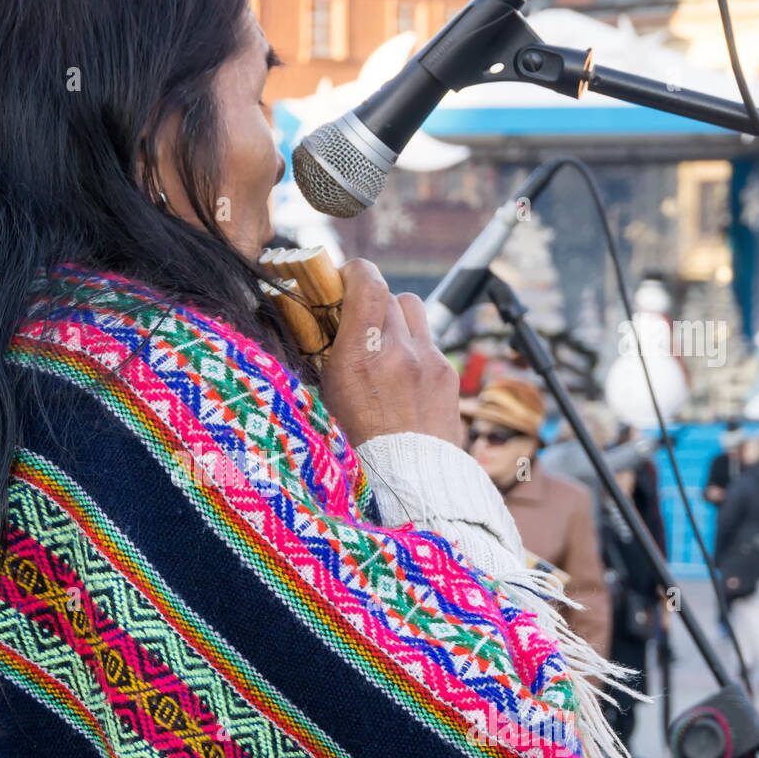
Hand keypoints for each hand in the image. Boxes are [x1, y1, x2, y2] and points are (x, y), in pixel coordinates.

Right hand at [319, 259, 462, 449]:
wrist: (405, 485)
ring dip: (396, 317)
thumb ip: (322, 353)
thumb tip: (310, 319)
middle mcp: (400, 352)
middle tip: (355, 319)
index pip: (368, 282)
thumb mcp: (325, 397)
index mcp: (361, 357)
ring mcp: (430, 362)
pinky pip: (429, 342)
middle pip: (389, 294)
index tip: (341, 280)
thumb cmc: (355, 447)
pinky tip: (402, 376)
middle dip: (370, 300)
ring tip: (382, 343)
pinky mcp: (448, 376)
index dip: (353, 272)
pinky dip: (413, 348)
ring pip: (413, 310)